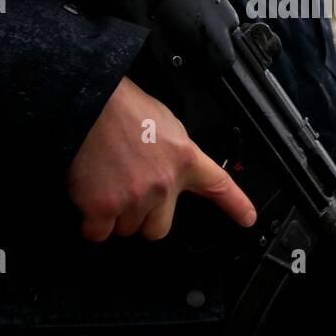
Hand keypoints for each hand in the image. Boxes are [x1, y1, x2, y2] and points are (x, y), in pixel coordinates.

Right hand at [65, 76, 256, 240]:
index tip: (247, 219)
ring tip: (106, 181)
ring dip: (115, 214)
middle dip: (144, 218)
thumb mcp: (165, 122)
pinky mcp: (104, 207)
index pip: (219, 185)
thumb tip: (170, 168)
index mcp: (184, 159)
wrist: (89, 102)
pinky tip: (89, 196)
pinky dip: (91, 222)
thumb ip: (174, 153)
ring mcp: (135, 198)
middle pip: (158, 228)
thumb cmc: (121, 107)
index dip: (236, 206)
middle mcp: (164, 184)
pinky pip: (98, 233)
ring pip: (126, 229)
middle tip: (128, 192)